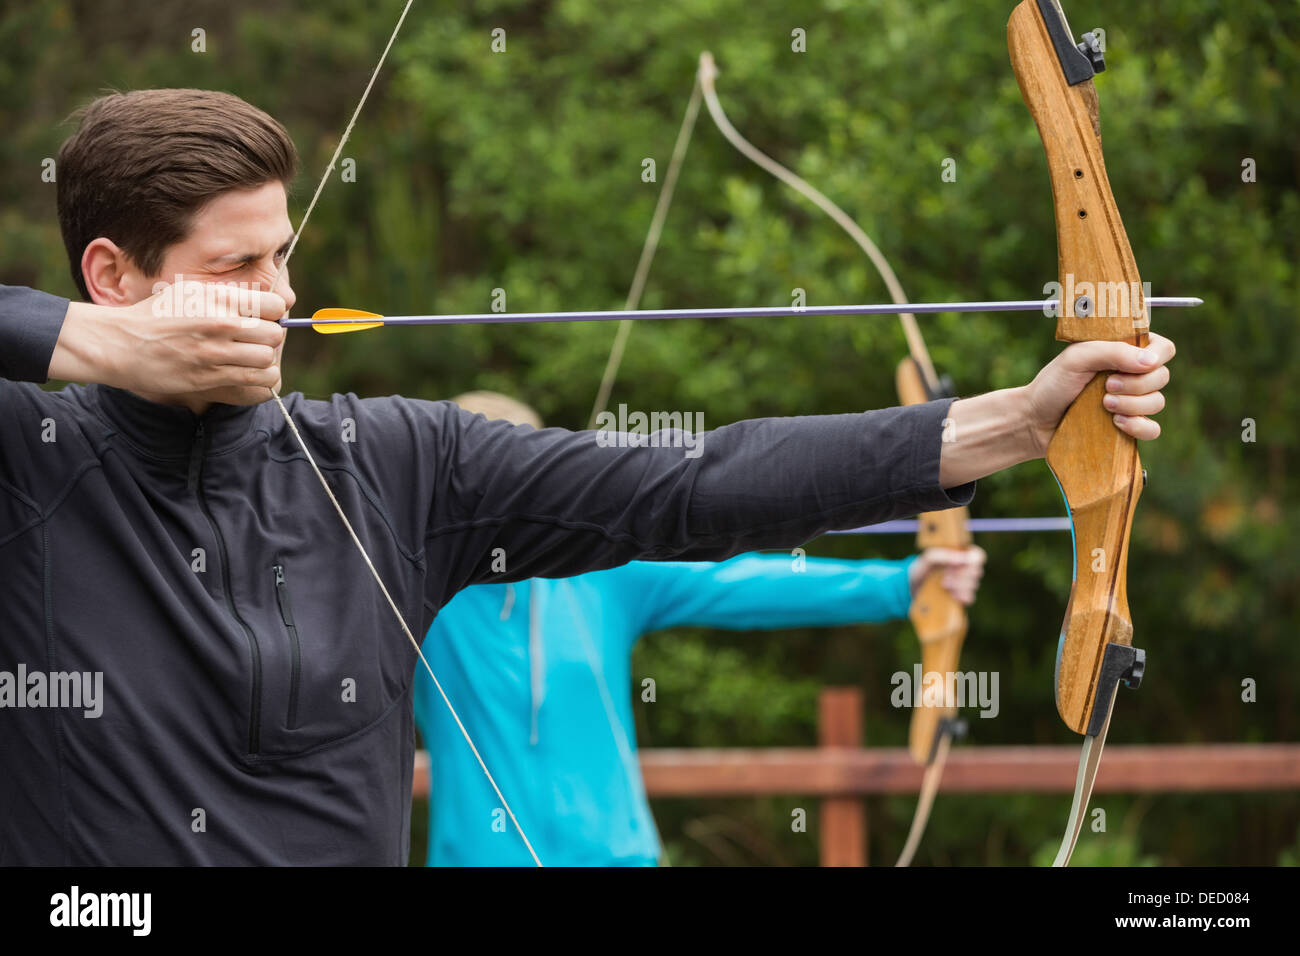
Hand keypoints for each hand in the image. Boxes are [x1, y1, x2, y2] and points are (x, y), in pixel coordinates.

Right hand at [53, 281, 286, 404]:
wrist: (121, 343)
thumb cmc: (156, 316)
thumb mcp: (189, 293)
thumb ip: (226, 297)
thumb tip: (265, 304)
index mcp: (217, 297)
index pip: (276, 305)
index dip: (274, 313)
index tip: (264, 318)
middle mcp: (219, 322)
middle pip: (275, 334)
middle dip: (270, 339)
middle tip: (257, 342)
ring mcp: (214, 352)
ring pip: (267, 359)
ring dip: (264, 361)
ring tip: (252, 359)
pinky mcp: (209, 376)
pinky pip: (256, 381)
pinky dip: (260, 380)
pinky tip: (249, 374)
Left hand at [908, 546, 986, 604]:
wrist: (912, 589)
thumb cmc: (921, 569)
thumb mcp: (927, 558)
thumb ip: (943, 555)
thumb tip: (964, 558)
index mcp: (960, 555)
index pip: (978, 556)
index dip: (973, 561)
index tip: (959, 564)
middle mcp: (965, 569)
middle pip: (977, 571)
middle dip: (961, 575)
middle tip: (945, 576)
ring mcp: (965, 584)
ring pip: (974, 585)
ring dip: (957, 586)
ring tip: (943, 585)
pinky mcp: (962, 598)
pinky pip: (970, 598)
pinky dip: (959, 596)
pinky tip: (950, 594)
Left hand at [1021, 332, 1175, 457]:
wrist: (1035, 421)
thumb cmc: (1052, 385)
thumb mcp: (1076, 359)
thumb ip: (1112, 352)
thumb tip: (1151, 361)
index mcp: (1124, 352)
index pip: (1162, 348)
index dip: (1156, 356)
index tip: (1131, 365)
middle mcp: (1132, 376)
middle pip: (1162, 376)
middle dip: (1136, 384)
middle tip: (1106, 387)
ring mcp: (1132, 403)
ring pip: (1158, 402)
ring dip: (1133, 404)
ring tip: (1104, 405)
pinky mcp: (1128, 428)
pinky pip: (1153, 429)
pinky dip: (1139, 427)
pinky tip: (1116, 423)